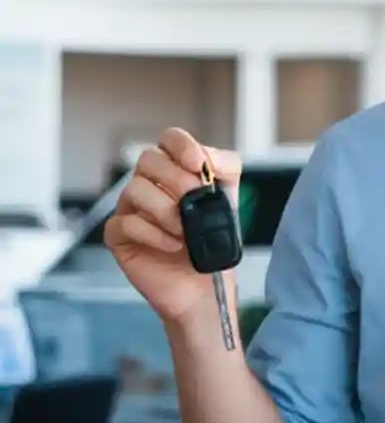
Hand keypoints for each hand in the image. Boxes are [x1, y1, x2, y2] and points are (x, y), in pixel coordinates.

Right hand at [104, 127, 242, 326]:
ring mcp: (130, 208)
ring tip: (185, 230)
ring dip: (165, 210)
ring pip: (134, 189)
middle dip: (176, 180)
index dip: (181, 145)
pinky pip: (125, 223)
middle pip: (148, 159)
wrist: (205, 283)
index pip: (169, 139)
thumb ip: (225, 169)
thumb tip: (208, 157)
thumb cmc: (212, 239)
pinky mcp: (119, 235)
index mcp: (175, 170)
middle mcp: (149, 184)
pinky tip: (173, 245)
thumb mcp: (228, 199)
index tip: (198, 164)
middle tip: (194, 201)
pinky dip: (153, 234)